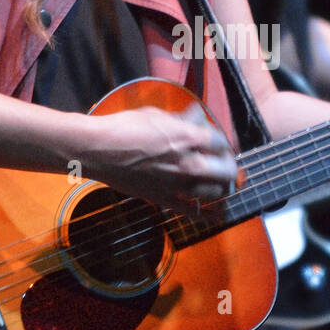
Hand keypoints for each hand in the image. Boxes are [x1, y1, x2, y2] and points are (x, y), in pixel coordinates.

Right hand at [78, 101, 238, 211]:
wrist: (98, 149)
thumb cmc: (124, 127)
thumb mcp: (157, 115)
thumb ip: (181, 120)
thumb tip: (195, 119)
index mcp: (189, 137)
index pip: (222, 142)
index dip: (224, 143)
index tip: (222, 145)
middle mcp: (189, 162)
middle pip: (226, 171)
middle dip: (230, 168)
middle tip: (228, 167)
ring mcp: (177, 184)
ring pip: (214, 193)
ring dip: (222, 190)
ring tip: (223, 187)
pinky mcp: (164, 199)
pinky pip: (192, 213)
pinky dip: (206, 214)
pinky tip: (212, 213)